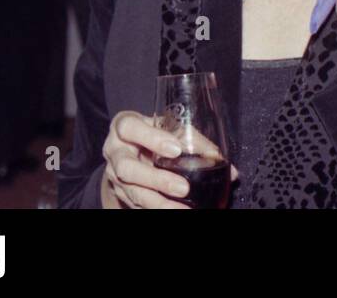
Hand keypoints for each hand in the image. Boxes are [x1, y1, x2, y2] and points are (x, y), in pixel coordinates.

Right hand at [100, 110, 237, 208]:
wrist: (127, 148)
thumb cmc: (153, 132)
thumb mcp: (168, 127)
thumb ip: (195, 141)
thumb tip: (223, 163)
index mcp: (124, 126)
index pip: (130, 128)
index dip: (152, 139)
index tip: (176, 150)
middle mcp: (114, 151)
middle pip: (127, 168)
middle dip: (157, 180)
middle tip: (183, 188)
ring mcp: (113, 175)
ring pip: (131, 191)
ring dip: (158, 202)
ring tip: (182, 209)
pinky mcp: (119, 192)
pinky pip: (135, 204)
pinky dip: (156, 208)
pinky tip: (174, 210)